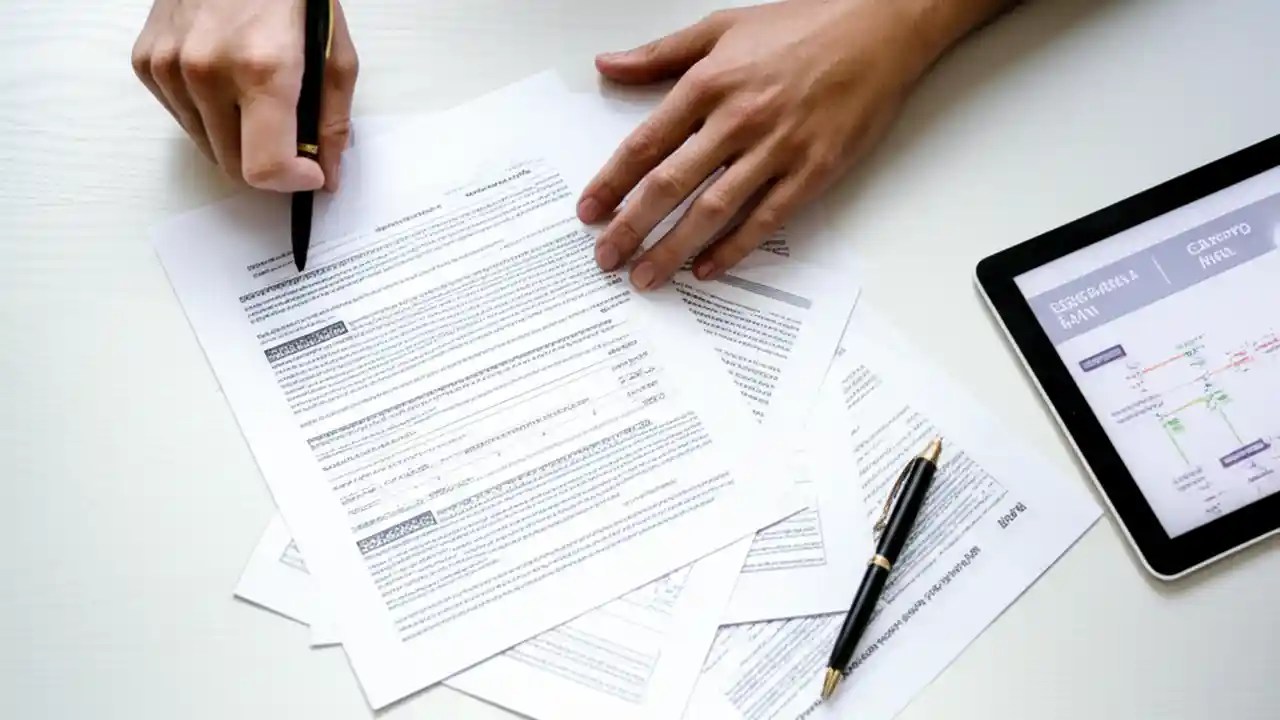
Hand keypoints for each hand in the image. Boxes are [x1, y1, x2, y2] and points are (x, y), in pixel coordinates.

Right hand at [131, 0, 358, 191]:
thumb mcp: (334, 54)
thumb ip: (333, 122)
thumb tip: (327, 175)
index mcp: (262, 68)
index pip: (264, 167)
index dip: (291, 182)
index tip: (308, 174)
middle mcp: (207, 69)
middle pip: (235, 165)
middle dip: (268, 163)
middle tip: (290, 139)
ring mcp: (170, 65)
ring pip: (206, 146)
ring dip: (237, 138)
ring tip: (256, 96)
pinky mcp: (147, 61)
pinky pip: (182, 116)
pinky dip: (208, 113)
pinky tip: (226, 78)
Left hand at [578, 0, 950, 289]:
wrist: (878, 28)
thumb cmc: (801, 25)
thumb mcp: (721, 27)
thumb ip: (659, 54)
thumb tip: (608, 66)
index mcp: (709, 83)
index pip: (646, 144)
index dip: (612, 182)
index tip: (588, 212)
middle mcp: (738, 119)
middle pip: (671, 184)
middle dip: (632, 227)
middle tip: (606, 258)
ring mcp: (777, 149)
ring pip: (714, 210)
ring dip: (674, 248)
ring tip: (646, 277)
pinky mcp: (814, 171)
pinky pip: (766, 220)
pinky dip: (734, 248)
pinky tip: (708, 268)